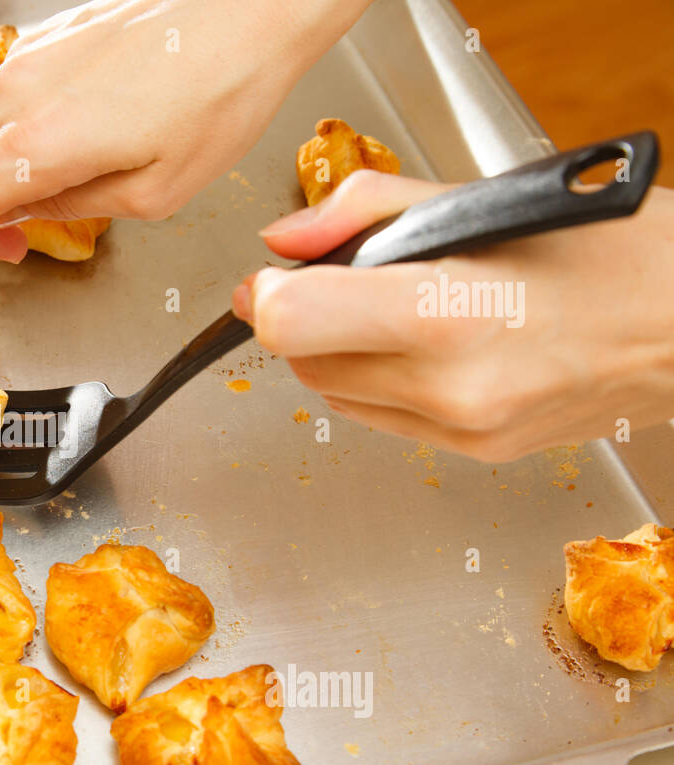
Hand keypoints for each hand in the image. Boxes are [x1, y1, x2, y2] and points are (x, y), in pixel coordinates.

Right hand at [0, 0, 371, 290]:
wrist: (249, 8)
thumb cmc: (219, 96)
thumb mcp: (153, 194)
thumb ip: (72, 210)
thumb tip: (20, 217)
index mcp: (38, 144)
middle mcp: (16, 96)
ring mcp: (25, 62)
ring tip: (29, 212)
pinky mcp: (44, 43)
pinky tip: (47, 161)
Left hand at [232, 170, 673, 460]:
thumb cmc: (610, 253)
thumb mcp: (485, 199)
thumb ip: (366, 211)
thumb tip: (284, 241)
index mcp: (447, 312)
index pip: (292, 323)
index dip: (267, 296)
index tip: (273, 277)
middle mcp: (449, 386)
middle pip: (303, 363)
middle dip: (306, 319)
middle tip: (347, 279)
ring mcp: (463, 429)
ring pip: (335, 395)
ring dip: (340, 351)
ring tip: (402, 309)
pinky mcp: (474, 452)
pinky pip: (382, 417)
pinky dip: (381, 379)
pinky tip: (431, 345)